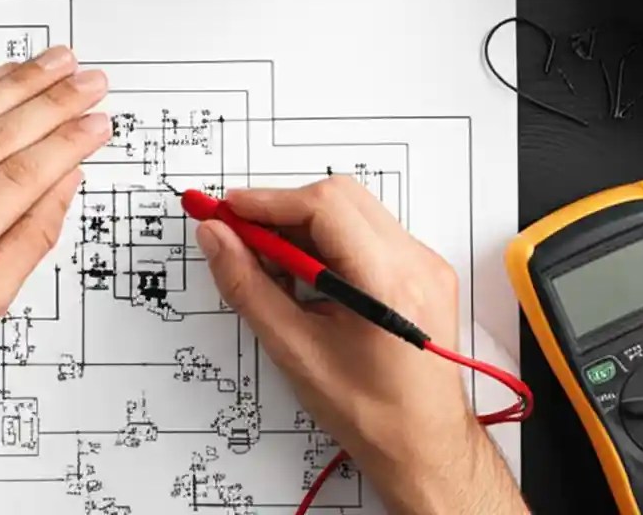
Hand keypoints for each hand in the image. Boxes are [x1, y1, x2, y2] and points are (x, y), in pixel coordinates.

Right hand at [196, 176, 523, 514]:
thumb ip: (249, 286)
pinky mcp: (423, 271)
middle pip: (340, 198)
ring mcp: (426, 264)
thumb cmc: (369, 412)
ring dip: (305, 226)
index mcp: (390, 283)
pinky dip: (329, 241)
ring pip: (354, 211)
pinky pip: (369, 232)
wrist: (423, 445)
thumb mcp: (295, 350)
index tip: (226, 212)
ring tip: (272, 265)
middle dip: (283, 211)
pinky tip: (306, 277)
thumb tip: (217, 239)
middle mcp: (417, 263)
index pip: (324, 207)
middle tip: (240, 235)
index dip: (268, 202)